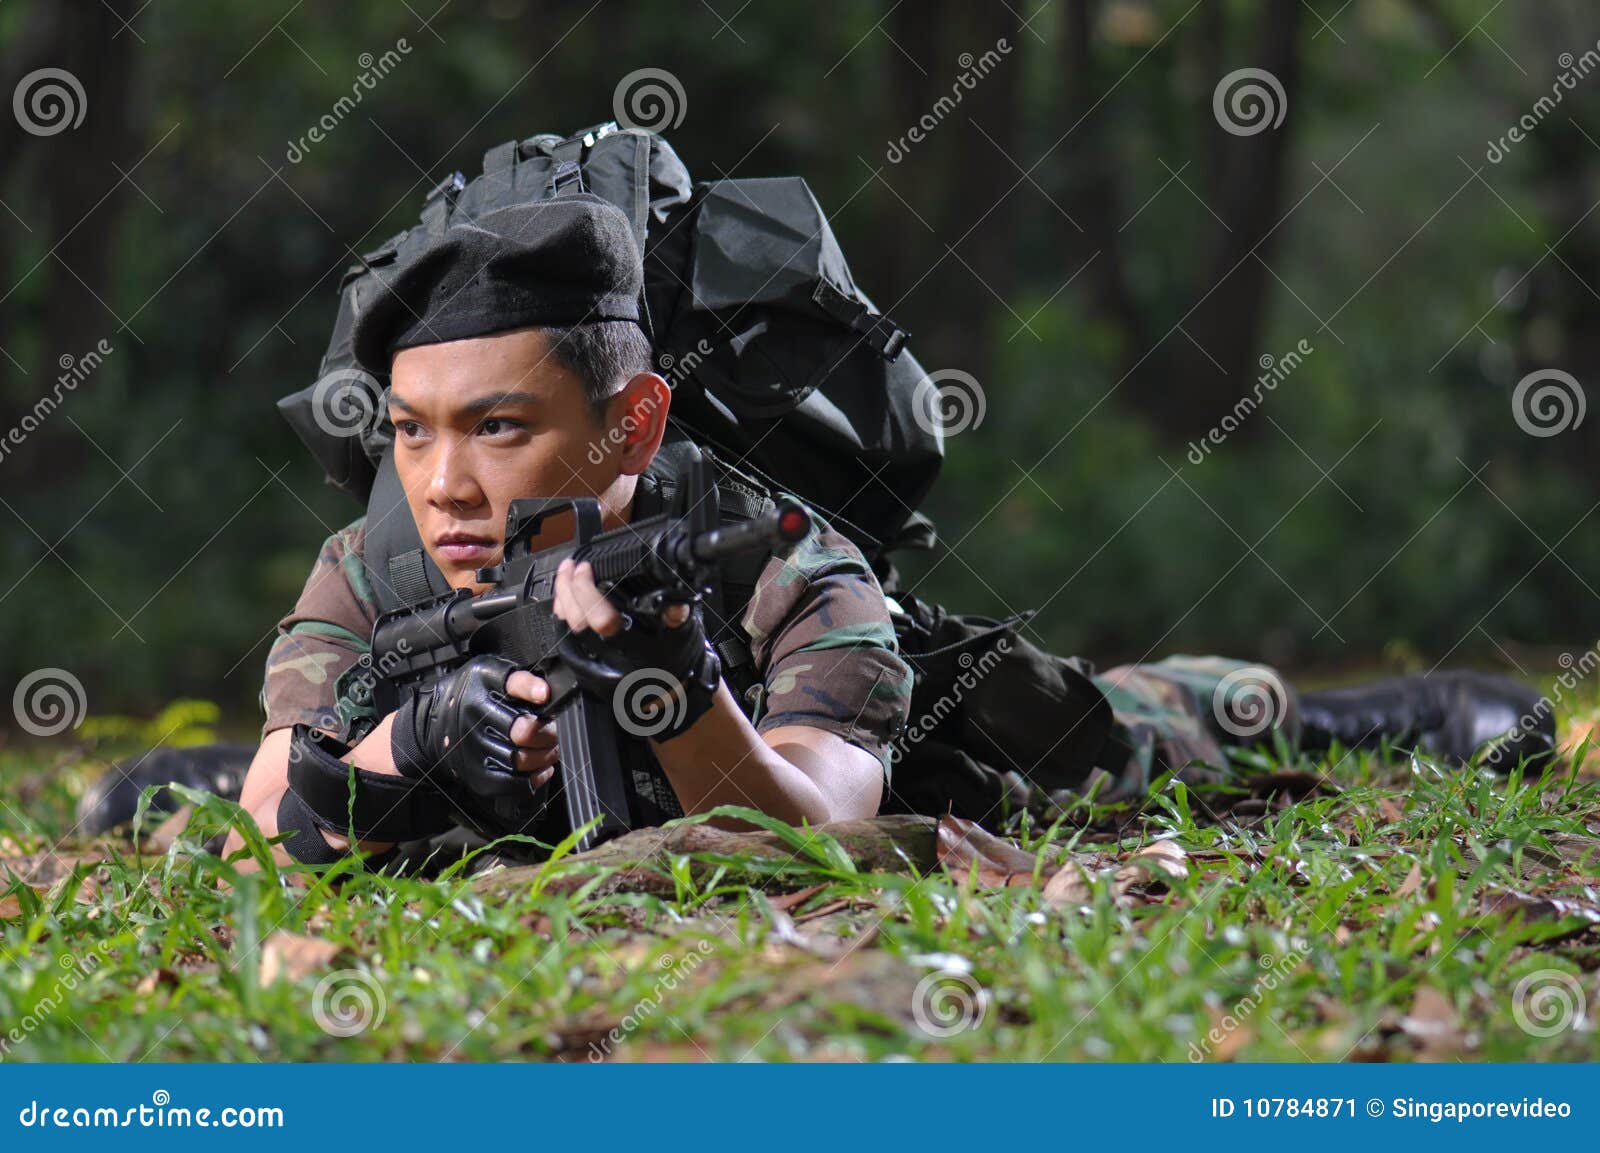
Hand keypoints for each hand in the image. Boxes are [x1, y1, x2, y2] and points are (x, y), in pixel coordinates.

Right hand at [390, 654, 560, 794]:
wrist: (433, 724)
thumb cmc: (473, 696)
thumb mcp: (490, 673)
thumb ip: (521, 679)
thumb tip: (549, 694)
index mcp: (482, 683)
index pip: (513, 684)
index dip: (532, 690)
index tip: (545, 696)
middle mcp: (475, 714)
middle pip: (525, 731)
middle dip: (548, 733)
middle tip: (553, 732)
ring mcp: (474, 747)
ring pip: (524, 758)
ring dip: (545, 756)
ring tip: (548, 749)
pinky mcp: (478, 774)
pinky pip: (515, 782)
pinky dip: (535, 776)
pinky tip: (540, 767)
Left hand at [552, 558, 719, 740]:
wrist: (670, 692)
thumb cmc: (677, 658)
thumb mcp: (685, 634)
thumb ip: (678, 617)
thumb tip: (675, 605)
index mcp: (637, 652)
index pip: (603, 620)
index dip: (588, 591)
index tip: (586, 568)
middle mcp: (613, 664)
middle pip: (578, 624)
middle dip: (569, 590)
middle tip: (571, 567)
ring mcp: (597, 671)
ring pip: (566, 635)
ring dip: (561, 603)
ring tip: (564, 578)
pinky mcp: (587, 673)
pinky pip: (565, 645)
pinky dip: (561, 621)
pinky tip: (563, 603)